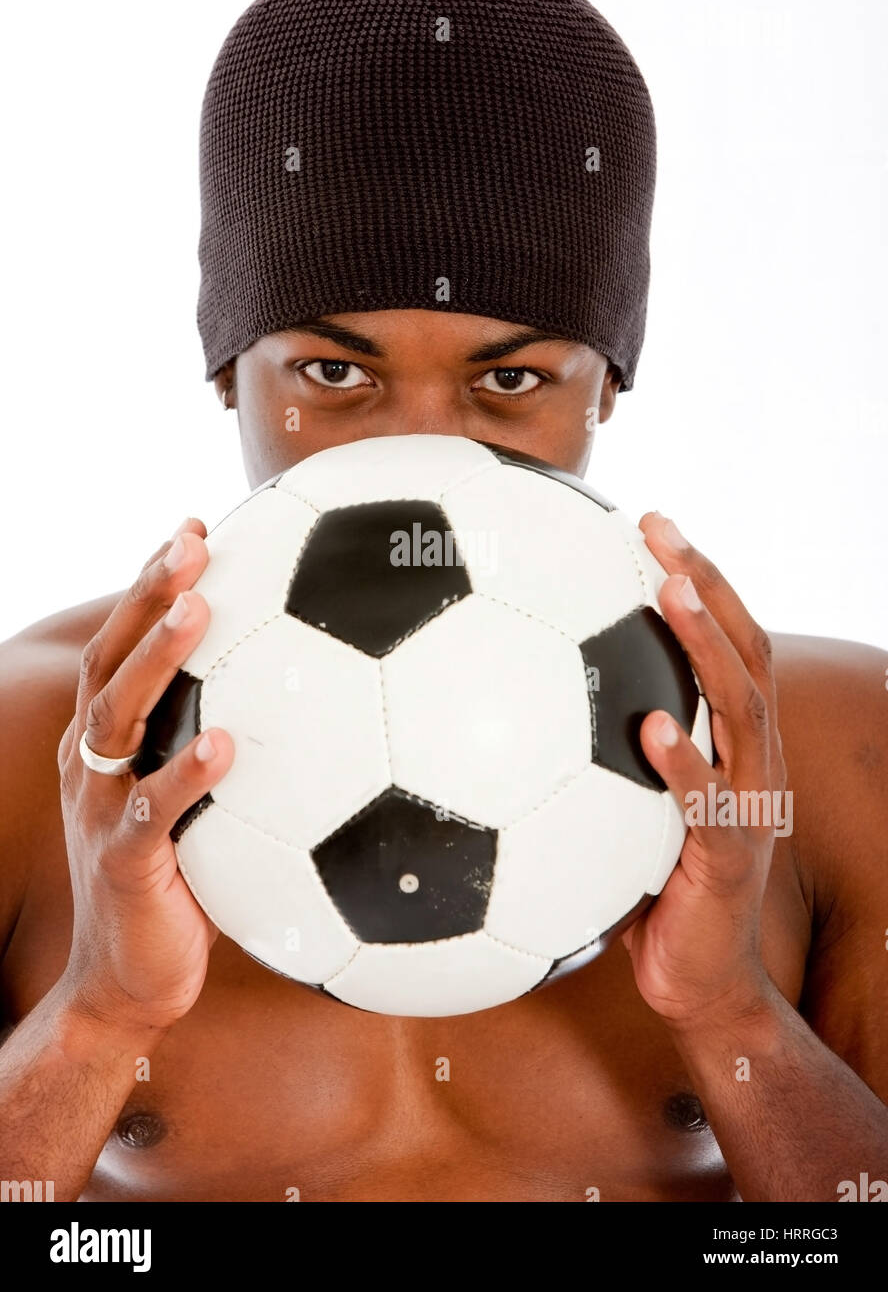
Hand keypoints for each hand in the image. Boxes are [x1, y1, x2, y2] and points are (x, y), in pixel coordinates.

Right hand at [56, 519, 234, 1032]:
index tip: (193, 527)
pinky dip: (184, 775)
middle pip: (112, 662)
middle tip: (192, 540)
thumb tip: (316, 702)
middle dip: (148, 594)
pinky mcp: (126, 865)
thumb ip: (226, 750)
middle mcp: (95, 768)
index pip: (124, 646)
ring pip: (118, 720)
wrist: (127, 985)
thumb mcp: (195, 808)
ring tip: (200, 609)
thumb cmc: (178, 887)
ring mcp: (102, 813)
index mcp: (111, 747)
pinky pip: (153, 814)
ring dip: (158, 661)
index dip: (151, 584)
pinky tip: (225, 744)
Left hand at [619, 512, 784, 1031]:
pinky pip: (709, 804)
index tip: (650, 522)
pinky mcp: (730, 858)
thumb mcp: (628, 810)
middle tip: (659, 527)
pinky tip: (649, 728)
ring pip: (742, 708)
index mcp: (732, 743)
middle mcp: (753, 761)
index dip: (700, 578)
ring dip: (705, 646)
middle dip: (706, 581)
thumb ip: (603, 754)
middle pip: (745, 650)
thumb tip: (516, 701)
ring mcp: (750, 806)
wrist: (697, 983)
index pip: (729, 641)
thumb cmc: (654, 889)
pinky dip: (683, 764)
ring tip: (669, 592)